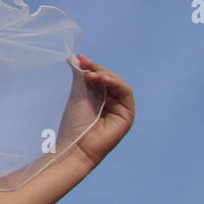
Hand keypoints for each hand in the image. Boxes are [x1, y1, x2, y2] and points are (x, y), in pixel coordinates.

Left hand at [69, 54, 134, 168]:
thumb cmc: (75, 123)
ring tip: (92, 74)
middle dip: (98, 69)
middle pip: (110, 79)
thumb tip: (75, 58)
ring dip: (106, 75)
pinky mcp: (128, 114)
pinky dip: (115, 83)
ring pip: (119, 84)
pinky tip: (102, 79)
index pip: (100, 77)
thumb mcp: (78, 94)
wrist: (76, 145)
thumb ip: (80, 76)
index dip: (92, 67)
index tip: (80, 58)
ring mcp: (121, 108)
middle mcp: (112, 102)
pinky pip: (126, 93)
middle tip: (85, 63)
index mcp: (100, 98)